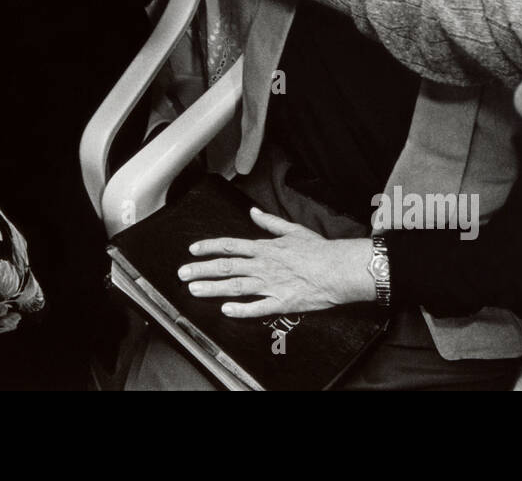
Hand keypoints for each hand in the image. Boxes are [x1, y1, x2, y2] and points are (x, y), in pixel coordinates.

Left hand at [177, 209, 373, 316]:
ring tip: (194, 290)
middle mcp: (263, 266)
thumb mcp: (292, 230)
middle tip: (182, 273)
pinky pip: (257, 307)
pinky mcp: (281, 302)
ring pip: (236, 287)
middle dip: (202, 269)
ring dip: (213, 288)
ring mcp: (270, 285)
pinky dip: (241, 309)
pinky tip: (225, 310)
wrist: (339, 269)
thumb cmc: (319, 250)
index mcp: (265, 248)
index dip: (209, 248)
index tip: (192, 250)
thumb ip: (269, 222)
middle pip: (226, 267)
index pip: (230, 246)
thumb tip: (254, 212)